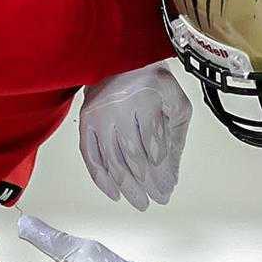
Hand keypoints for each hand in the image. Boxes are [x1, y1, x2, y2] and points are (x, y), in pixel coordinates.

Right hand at [78, 62, 191, 209]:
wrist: (123, 60)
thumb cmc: (152, 81)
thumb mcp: (175, 104)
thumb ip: (175, 139)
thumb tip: (171, 174)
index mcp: (146, 99)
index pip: (154, 148)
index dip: (162, 174)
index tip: (168, 189)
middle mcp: (119, 107)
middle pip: (134, 158)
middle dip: (147, 185)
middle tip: (156, 200)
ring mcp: (99, 115)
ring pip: (113, 161)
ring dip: (127, 187)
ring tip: (139, 201)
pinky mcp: (86, 122)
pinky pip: (91, 157)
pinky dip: (102, 179)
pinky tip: (114, 192)